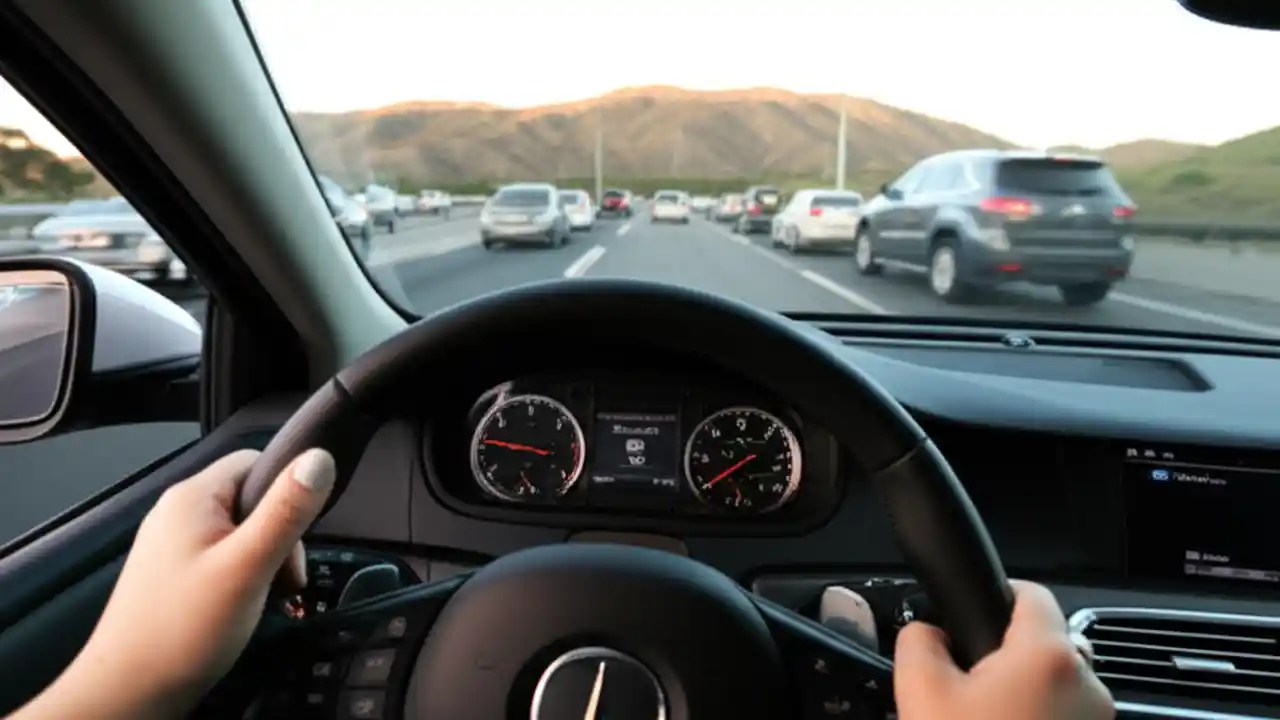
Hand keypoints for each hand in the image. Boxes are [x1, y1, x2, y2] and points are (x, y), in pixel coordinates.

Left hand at [12, 448, 334, 719]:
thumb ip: (286, 511)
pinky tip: (239, 607)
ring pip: (240, 533)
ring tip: (258, 599)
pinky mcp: (173, 573)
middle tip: (279, 580)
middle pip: (252, 500)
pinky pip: (223, 558)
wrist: (128, 693)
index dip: (287, 495)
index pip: (256, 463)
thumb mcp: (248, 565)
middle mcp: (177, 513)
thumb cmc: (182, 631)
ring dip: (263, 562)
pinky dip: (241, 579)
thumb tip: (319, 458)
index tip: (293, 540)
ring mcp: (172, 544)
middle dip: (278, 538)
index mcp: (192, 497)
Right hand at [895, 581, 1113, 719]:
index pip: (1030, 592)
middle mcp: (1087, 685)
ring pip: (1058, 686)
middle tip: (969, 683)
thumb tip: (928, 633)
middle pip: (1046, 642)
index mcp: (1047, 654)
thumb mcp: (919, 691)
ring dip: (1026, 693)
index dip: (997, 595)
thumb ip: (918, 641)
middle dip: (1008, 654)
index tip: (973, 614)